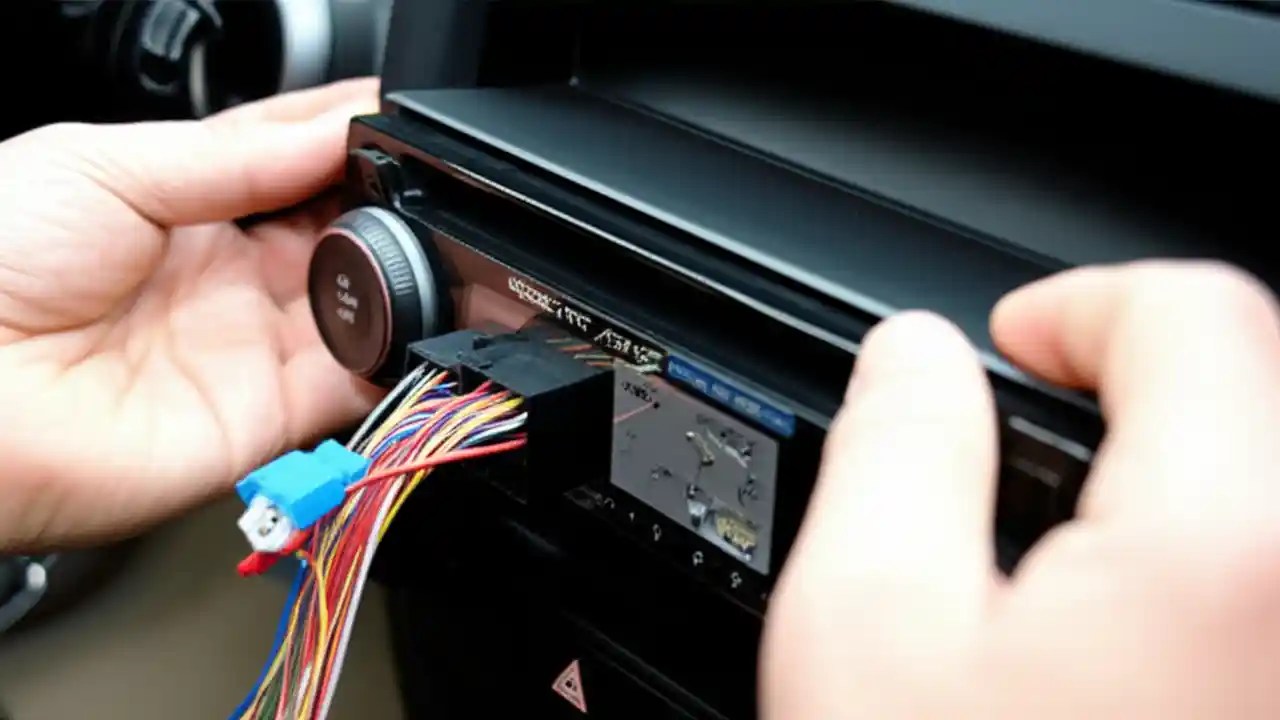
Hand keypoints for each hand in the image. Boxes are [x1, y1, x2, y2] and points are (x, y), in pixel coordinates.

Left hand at [0, 79, 382, 552]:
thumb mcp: (109, 165)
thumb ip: (239, 153)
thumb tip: (340, 123)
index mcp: (186, 208)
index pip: (296, 168)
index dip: (347, 146)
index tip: (391, 123)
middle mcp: (227, 281)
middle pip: (339, 238)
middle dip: (386, 209)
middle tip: (416, 185)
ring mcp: (249, 349)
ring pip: (361, 310)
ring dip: (402, 279)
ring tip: (422, 242)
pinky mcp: (264, 419)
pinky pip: (353, 386)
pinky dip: (393, 356)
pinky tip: (408, 315)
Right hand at [762, 261, 1279, 717]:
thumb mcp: (868, 630)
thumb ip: (894, 450)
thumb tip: (914, 356)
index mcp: (1220, 550)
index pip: (1195, 317)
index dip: (1078, 305)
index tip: (1009, 346)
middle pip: (1250, 388)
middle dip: (1127, 385)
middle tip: (1017, 451)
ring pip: (1260, 482)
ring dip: (1165, 472)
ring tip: (1055, 548)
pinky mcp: (1275, 696)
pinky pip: (1265, 577)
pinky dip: (1196, 554)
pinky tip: (1118, 626)